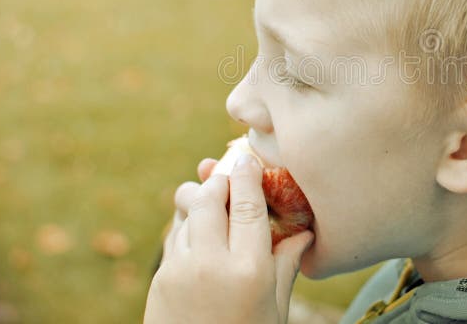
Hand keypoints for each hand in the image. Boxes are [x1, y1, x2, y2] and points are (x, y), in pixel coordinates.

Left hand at [146, 153, 314, 323]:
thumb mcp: (276, 310)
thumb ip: (285, 266)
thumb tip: (305, 233)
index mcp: (249, 270)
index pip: (247, 204)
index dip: (247, 175)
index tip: (248, 158)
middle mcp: (212, 264)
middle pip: (210, 199)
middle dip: (218, 181)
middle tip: (227, 175)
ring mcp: (181, 270)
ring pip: (188, 214)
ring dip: (200, 201)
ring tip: (212, 198)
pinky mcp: (161, 279)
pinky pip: (175, 236)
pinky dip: (187, 225)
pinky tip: (200, 230)